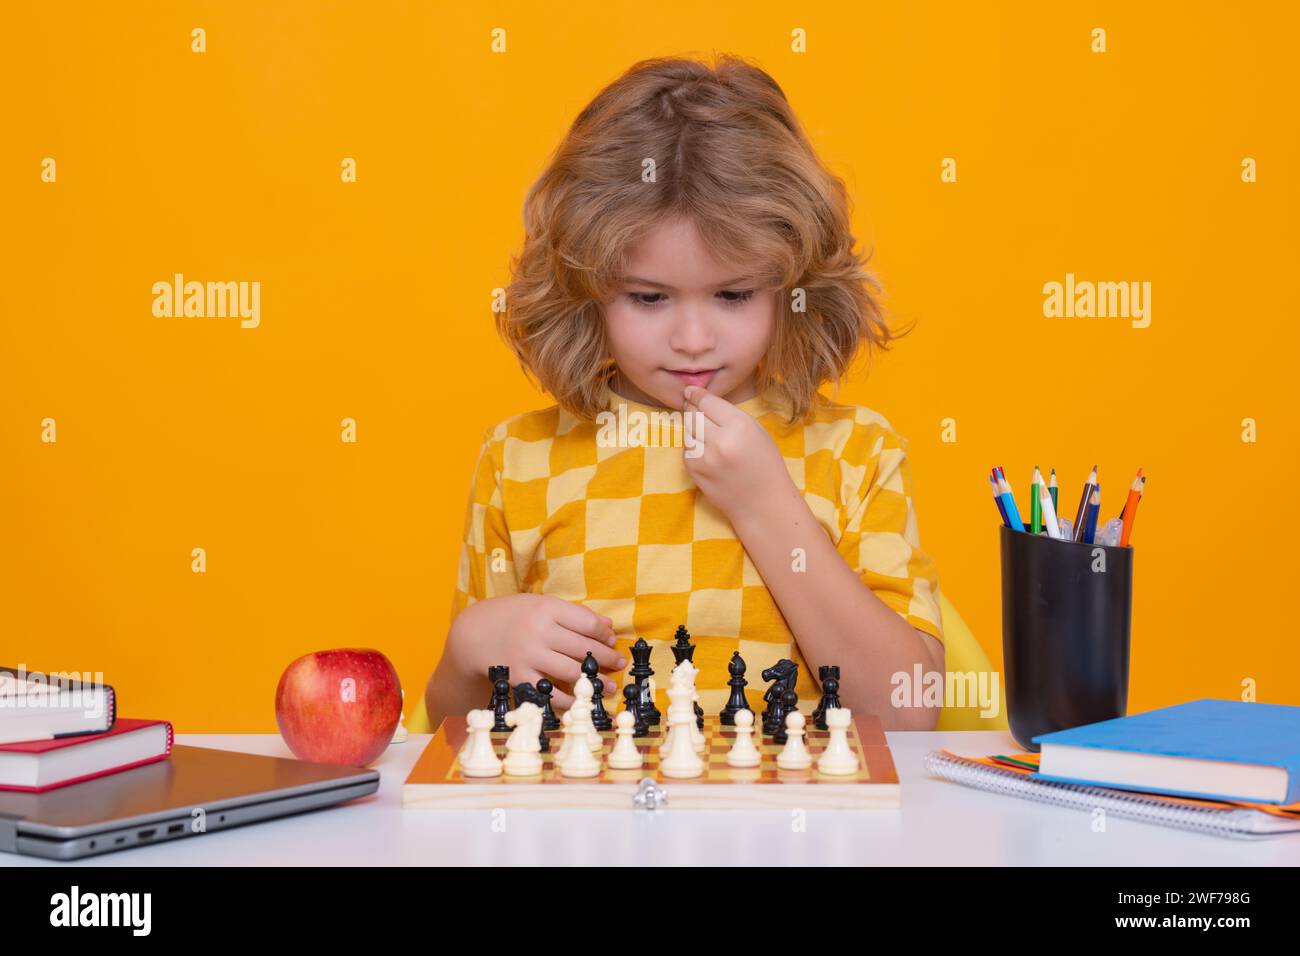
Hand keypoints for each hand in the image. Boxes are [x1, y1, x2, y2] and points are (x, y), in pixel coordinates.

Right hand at [446, 594, 625, 708]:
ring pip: (572, 672)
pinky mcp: (520, 678)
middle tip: (619, 663)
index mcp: (545, 608)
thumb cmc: (510, 617)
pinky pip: (551, 693)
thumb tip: (607, 625)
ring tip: (609, 686)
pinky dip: (569, 700)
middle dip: (607, 658)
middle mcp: (538, 631)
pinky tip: (581, 701)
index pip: (587, 623)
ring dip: (596, 682)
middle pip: (584, 648)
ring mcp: (529, 656)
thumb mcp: (538, 605)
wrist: (471, 635)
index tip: (611, 640)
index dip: (604, 634)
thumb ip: (572, 614)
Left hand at [681, 384, 794, 520]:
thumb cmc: (765, 464)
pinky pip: (687, 450)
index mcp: (739, 426)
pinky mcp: (695, 472)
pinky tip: (708, 453)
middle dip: (692, 408)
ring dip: (693, 428)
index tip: (690, 390)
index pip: (707, 402)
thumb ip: (730, 414)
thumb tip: (702, 400)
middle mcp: (720, 441)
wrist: (764, 503)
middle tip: (693, 405)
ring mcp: (705, 458)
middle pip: (693, 414)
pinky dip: (693, 447)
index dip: (697, 394)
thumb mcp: (756, 430)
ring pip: (687, 431)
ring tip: (708, 434)